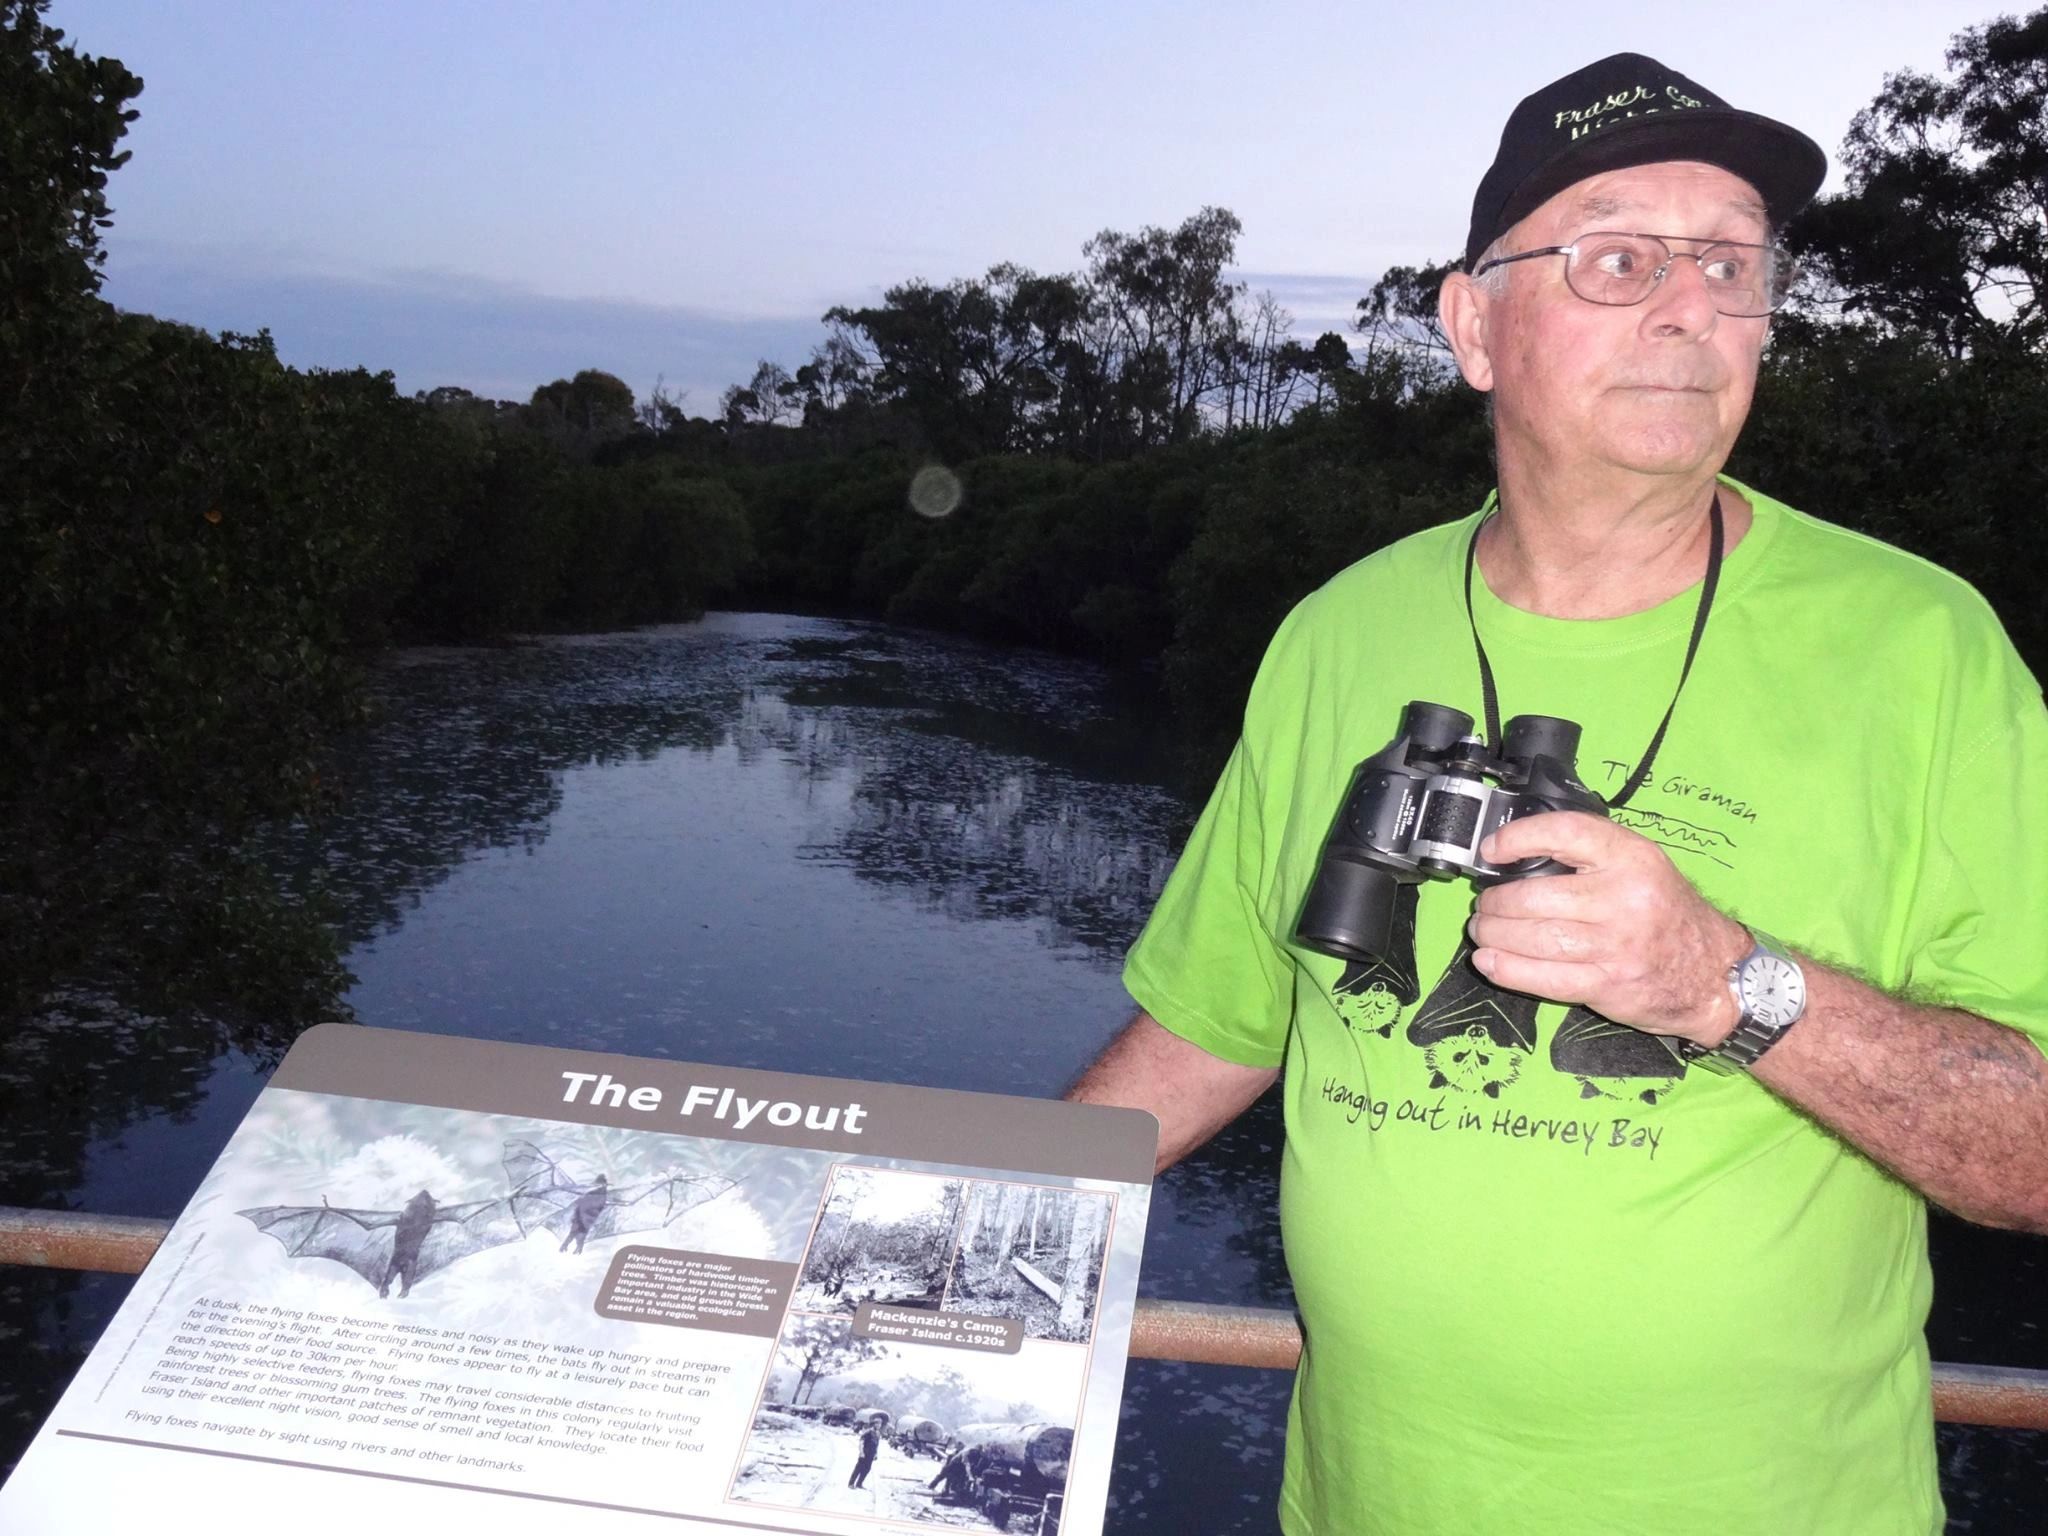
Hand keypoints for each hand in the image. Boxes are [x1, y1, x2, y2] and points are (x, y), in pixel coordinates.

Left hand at [1467, 811, 1748, 1046]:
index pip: (1565, 833)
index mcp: (1632, 858)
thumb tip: (1516, 858)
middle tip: (1484, 905)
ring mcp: (1615, 945)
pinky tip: (1489, 961)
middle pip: (1533, 896)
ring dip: (1494, 934)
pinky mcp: (1606, 984)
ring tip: (1483, 930)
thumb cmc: (1667, 914)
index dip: (1518, 838)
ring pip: (1532, 937)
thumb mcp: (1641, 867)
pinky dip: (1507, 969)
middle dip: (1495, 902)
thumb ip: (1590, 857)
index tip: (1492, 850)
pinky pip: (1543, 977)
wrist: (1714, 973)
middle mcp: (1624, 899)